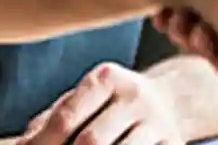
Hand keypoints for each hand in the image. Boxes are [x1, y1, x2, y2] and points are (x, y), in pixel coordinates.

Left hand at [18, 63, 183, 144]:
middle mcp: (134, 95)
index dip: (43, 144)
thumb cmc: (109, 106)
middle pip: (91, 141)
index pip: (66, 117)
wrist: (170, 101)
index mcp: (106, 78)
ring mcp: (157, 121)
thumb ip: (50, 122)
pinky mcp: (173, 143)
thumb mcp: (83, 102)